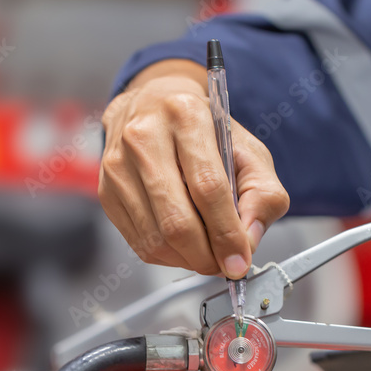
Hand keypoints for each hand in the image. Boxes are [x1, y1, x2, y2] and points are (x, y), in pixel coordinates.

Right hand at [99, 59, 289, 277]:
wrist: (156, 106)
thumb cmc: (207, 131)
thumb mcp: (250, 152)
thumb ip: (263, 195)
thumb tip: (248, 242)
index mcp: (186, 116)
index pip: (208, 188)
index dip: (227, 234)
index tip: (240, 261)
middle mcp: (144, 136)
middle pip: (176, 220)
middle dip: (207, 256)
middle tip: (225, 264)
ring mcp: (118, 164)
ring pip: (155, 238)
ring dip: (188, 259)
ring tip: (208, 254)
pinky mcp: (107, 190)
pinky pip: (139, 242)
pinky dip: (168, 255)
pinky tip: (184, 245)